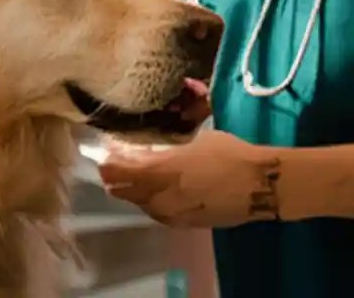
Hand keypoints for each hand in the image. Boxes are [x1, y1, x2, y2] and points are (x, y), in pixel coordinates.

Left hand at [98, 129, 280, 228]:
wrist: (261, 185)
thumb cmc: (229, 154)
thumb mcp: (192, 141)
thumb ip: (164, 150)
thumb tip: (146, 150)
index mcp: (160, 170)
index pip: (116, 171)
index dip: (106, 162)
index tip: (104, 152)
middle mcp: (160, 195)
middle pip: (121, 191)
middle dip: (115, 178)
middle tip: (115, 166)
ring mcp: (173, 213)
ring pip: (140, 205)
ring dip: (134, 192)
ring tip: (136, 179)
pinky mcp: (187, 224)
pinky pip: (159, 214)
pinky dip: (152, 203)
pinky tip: (158, 194)